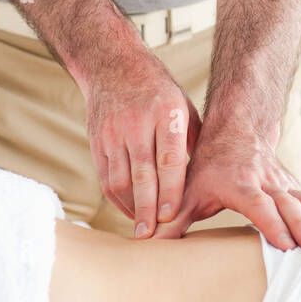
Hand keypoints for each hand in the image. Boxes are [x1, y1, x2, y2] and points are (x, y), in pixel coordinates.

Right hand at [81, 48, 200, 237]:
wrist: (113, 65)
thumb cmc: (158, 91)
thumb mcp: (183, 107)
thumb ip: (191, 142)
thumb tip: (203, 183)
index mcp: (166, 113)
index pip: (169, 159)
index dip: (170, 190)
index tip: (170, 216)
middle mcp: (137, 123)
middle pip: (142, 174)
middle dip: (147, 208)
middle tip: (152, 236)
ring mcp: (113, 132)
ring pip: (119, 179)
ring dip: (131, 208)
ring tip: (142, 230)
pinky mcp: (97, 140)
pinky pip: (105, 176)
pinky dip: (117, 198)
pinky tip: (130, 211)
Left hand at [152, 115, 300, 247]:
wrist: (235, 129)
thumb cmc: (209, 166)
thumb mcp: (188, 189)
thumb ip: (173, 218)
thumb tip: (148, 241)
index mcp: (240, 184)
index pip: (258, 204)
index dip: (271, 222)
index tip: (285, 242)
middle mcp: (265, 182)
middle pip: (287, 203)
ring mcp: (282, 182)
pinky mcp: (293, 185)